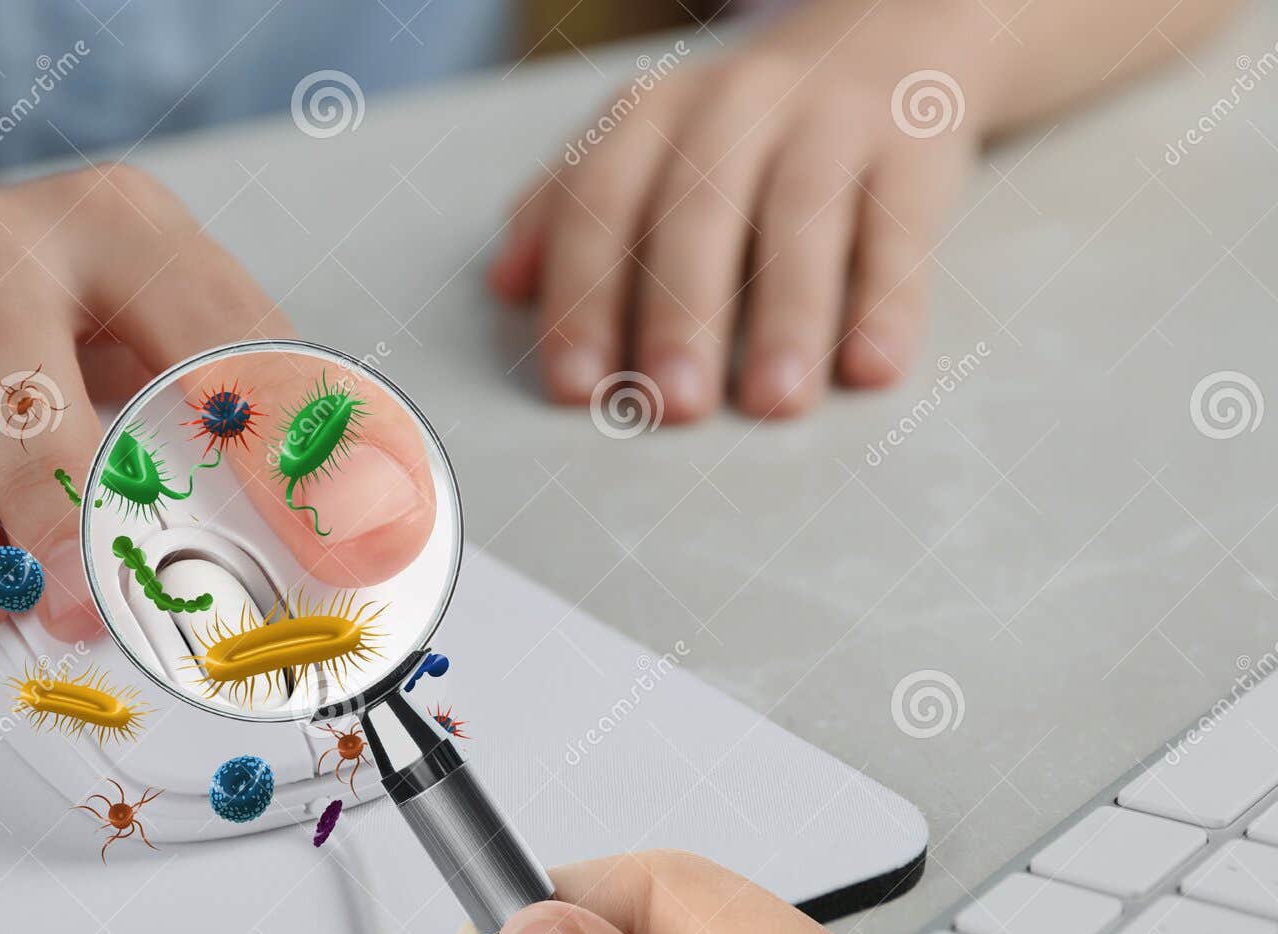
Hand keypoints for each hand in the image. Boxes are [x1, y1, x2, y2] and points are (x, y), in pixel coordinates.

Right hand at [0, 164, 433, 676]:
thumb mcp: (177, 322)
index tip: (318, 544)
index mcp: (119, 227)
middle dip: (48, 482)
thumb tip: (371, 534)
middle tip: (87, 598)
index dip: (263, 435)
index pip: (206, 326)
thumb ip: (259, 414)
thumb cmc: (73, 311)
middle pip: (4, 353)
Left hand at [489, 1, 984, 420]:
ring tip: (774, 402)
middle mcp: (733, 104)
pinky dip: (889, 301)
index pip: (600, 205)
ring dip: (786, 317)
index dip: (584, 297)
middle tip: (672, 406)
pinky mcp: (913, 148)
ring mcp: (828, 121)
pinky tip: (872, 367)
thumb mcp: (646, 148)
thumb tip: (503, 285)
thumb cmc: (738, 136)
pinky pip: (900, 228)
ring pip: (800, 219)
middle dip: (680, 314)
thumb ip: (569, 210)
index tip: (578, 386)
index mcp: (650, 113)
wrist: (886, 45)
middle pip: (696, 211)